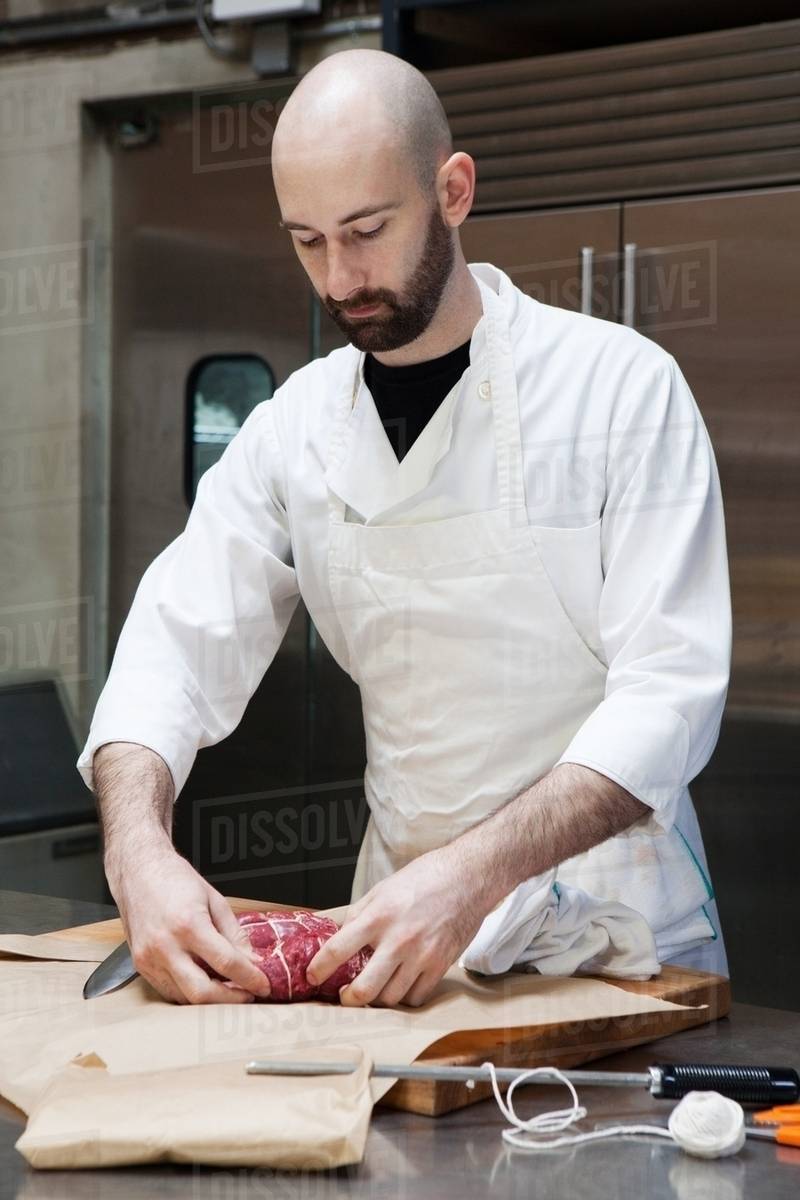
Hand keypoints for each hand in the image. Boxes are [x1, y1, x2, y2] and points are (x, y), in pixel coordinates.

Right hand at [108, 839, 271, 1004]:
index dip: (250, 978)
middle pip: (202, 992)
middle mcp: (166, 946)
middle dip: (230, 999)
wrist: (138, 871)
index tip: (263, 985)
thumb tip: (252, 961)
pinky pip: (168, 991)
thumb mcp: (214, 900)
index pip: (226, 962)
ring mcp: (149, 958)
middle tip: (248, 995)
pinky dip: (189, 993)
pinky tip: (205, 983)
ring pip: (184, 998)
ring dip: (210, 1000)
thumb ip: (234, 934)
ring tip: (229, 990)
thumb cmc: (176, 880)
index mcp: (189, 924)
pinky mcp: (140, 965)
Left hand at [305, 845, 485, 1007]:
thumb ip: (359, 914)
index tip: (312, 976)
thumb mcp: (383, 888)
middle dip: (348, 999)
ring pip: (390, 998)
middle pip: (365, 989)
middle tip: (345, 995)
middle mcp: (398, 940)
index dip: (320, 968)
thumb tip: (339, 935)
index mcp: (379, 916)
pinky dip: (404, 997)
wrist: (467, 878)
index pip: (338, 949)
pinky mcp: (440, 965)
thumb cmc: (424, 879)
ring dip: (377, 998)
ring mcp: (421, 956)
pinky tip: (400, 985)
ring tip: (374, 988)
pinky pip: (416, 997)